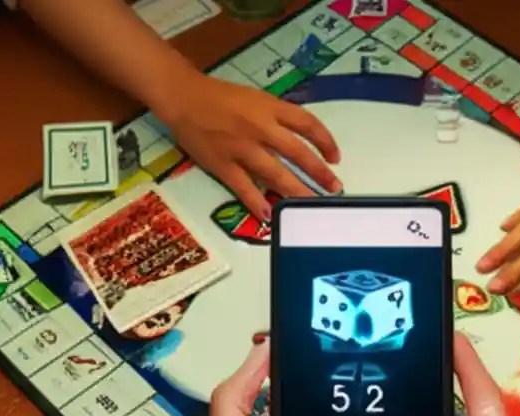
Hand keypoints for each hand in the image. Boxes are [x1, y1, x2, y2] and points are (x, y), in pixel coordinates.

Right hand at [162, 74, 340, 219]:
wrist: (184, 97)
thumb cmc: (220, 97)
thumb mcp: (255, 98)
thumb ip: (276, 116)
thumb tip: (299, 138)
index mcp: (269, 108)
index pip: (307, 123)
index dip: (325, 141)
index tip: (335, 157)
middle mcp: (260, 127)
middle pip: (297, 152)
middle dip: (319, 172)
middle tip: (334, 188)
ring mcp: (241, 148)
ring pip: (275, 173)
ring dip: (296, 190)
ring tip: (310, 204)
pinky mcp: (223, 164)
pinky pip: (243, 186)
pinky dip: (257, 201)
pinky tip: (270, 214)